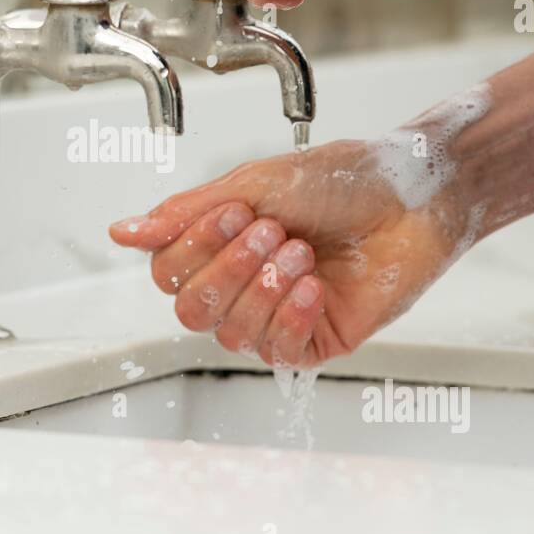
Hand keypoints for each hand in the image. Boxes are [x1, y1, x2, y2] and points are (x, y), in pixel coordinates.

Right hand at [109, 137, 481, 366]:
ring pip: (229, 333)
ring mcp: (276, 317)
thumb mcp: (254, 184)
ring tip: (302, 250)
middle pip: (188, 310)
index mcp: (219, 246)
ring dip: (264, 288)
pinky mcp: (314, 341)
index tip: (235, 212)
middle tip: (271, 231)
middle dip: (227, 269)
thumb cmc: (341, 182)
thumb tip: (122, 232)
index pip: (167, 272)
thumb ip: (185, 214)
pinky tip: (314, 286)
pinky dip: (291, 316)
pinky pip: (277, 351)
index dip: (193, 247)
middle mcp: (241, 286)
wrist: (412, 197)